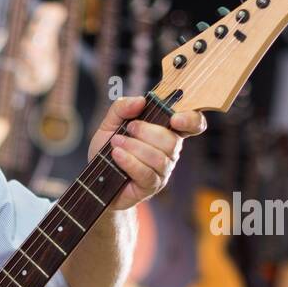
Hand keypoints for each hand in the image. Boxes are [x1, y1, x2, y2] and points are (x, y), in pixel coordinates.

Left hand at [87, 96, 206, 211]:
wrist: (94, 179)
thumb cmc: (108, 150)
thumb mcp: (110, 123)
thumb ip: (122, 108)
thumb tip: (141, 100)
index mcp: (167, 131)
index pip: (193, 124)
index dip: (191, 120)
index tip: (175, 118)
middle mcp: (170, 151)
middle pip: (171, 141)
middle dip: (147, 132)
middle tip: (128, 129)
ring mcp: (163, 170)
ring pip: (159, 158)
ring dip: (135, 147)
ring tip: (115, 143)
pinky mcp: (151, 185)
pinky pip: (146, 173)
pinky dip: (130, 162)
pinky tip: (116, 155)